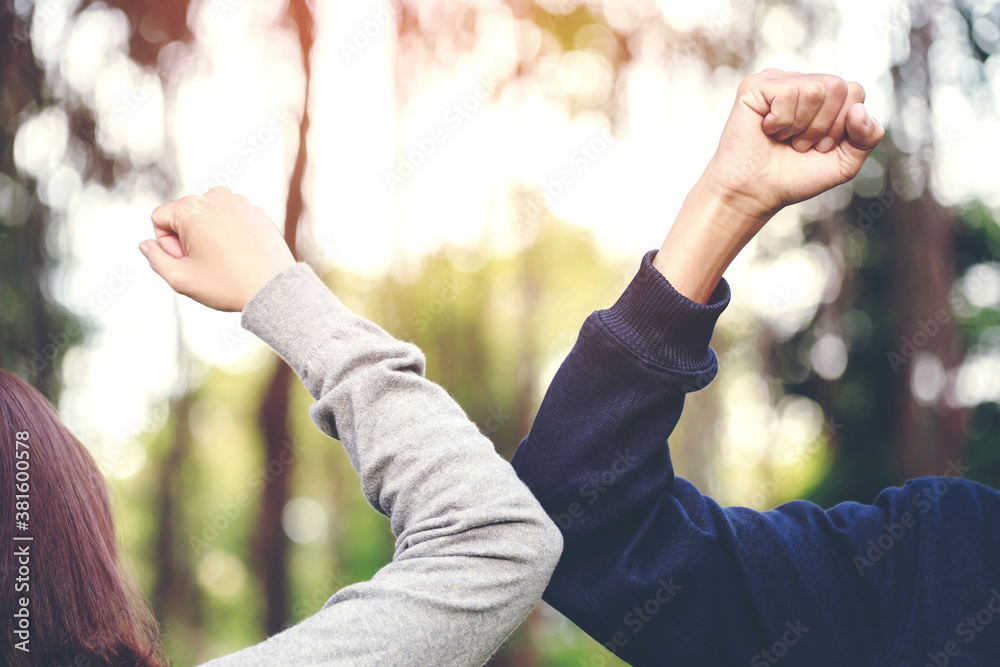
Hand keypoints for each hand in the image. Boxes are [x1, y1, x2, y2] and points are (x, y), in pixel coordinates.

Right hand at [139, 187, 295, 311]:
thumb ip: (155, 259)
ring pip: (207, 215)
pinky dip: (229, 233)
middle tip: (206, 263)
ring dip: (207, 234)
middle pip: (183, 214)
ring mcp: (240, 202)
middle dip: (186, 238)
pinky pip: (230, 218)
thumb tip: (147, 244)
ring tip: (223, 258)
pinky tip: (240, 255)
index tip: (186, 261)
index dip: (166, 244)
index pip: (159, 218)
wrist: (275, 290)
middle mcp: (216, 197)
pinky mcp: (257, 211)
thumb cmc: (227, 285)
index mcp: (192, 208)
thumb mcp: (180, 279)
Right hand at [702, 69, 884, 222]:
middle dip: (822, 126)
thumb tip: (859, 109)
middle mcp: (803, 83)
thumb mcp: (845, 163)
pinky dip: (780, 121)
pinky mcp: (755, 85)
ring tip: (783, 139)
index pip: (855, 92)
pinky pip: (787, 92)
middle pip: (838, 86)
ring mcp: (779, 81)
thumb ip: (868, 137)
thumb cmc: (794, 177)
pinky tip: (766, 130)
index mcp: (825, 98)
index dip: (840, 126)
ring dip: (799, 126)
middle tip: (799, 144)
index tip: (818, 147)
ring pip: (813, 89)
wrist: (755, 193)